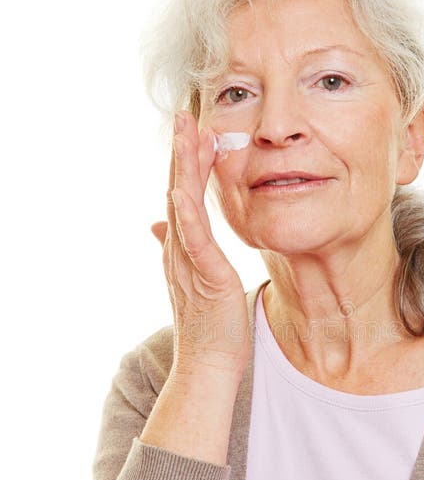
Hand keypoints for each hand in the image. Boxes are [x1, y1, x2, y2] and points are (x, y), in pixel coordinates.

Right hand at [151, 111, 249, 376]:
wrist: (209, 364)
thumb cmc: (209, 326)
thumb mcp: (195, 279)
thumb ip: (180, 248)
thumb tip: (158, 225)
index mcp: (182, 249)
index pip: (182, 196)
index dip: (187, 162)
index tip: (195, 130)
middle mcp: (179, 250)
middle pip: (177, 191)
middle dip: (182, 153)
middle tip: (186, 115)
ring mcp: (188, 262)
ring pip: (182, 205)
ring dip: (184, 168)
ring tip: (187, 134)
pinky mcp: (203, 276)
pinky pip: (192, 239)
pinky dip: (185, 212)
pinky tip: (183, 188)